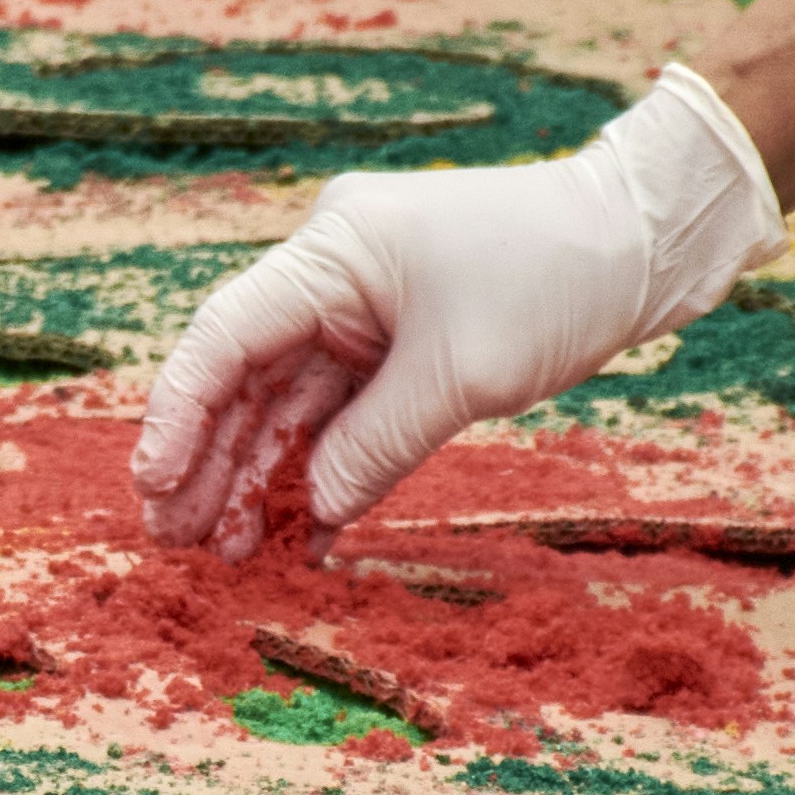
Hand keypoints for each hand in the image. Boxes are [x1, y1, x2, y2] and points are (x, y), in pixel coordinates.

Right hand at [133, 66, 780, 557]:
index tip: (153, 484)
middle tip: (174, 541)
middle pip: (246, 373)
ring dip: (260, 474)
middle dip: (210, 459)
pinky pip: (343, 410)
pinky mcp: (402, 339)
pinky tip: (301, 530)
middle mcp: (336, 272)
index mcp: (333, 251)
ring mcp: (368, 306)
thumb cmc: (554, 281)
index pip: (226, 335)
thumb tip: (309, 511)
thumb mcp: (460, 375)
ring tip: (228, 551)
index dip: (179, 414)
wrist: (642, 243)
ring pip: (289, 400)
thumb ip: (374, 447)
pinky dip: (324, 467)